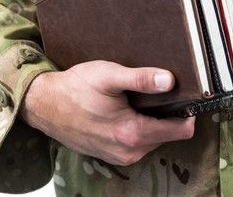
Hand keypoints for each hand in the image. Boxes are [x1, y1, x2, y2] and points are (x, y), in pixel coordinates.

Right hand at [21, 60, 195, 165]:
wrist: (43, 105)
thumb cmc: (75, 88)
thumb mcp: (109, 76)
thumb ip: (141, 79)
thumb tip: (170, 80)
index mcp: (132, 133)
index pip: (180, 130)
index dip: (188, 111)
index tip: (187, 94)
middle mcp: (129, 151)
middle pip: (168, 134)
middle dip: (168, 114)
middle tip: (159, 91)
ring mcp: (120, 156)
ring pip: (153, 139)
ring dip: (152, 121)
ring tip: (139, 99)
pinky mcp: (111, 155)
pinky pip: (137, 143)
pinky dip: (138, 128)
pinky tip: (127, 110)